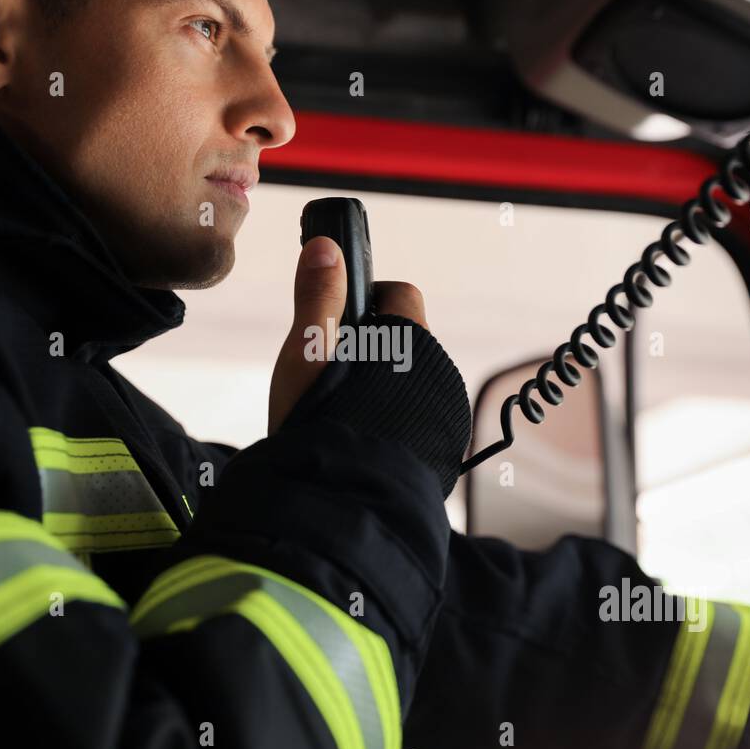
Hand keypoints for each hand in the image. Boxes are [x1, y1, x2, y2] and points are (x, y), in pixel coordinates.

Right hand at [267, 235, 426, 434]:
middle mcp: (437, 376)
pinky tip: (357, 434)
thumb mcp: (308, 351)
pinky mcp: (436, 451)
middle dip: (372, 346)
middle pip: (405, 340)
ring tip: (340, 409)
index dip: (368, 298)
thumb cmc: (321, 422)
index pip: (400, 294)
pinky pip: (414, 420)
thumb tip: (326, 247)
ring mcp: (441, 416)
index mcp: (411, 342)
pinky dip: (390, 420)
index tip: (340, 317)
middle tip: (331, 370)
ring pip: (409, 383)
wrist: (341, 500)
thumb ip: (320, 297)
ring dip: (381, 385)